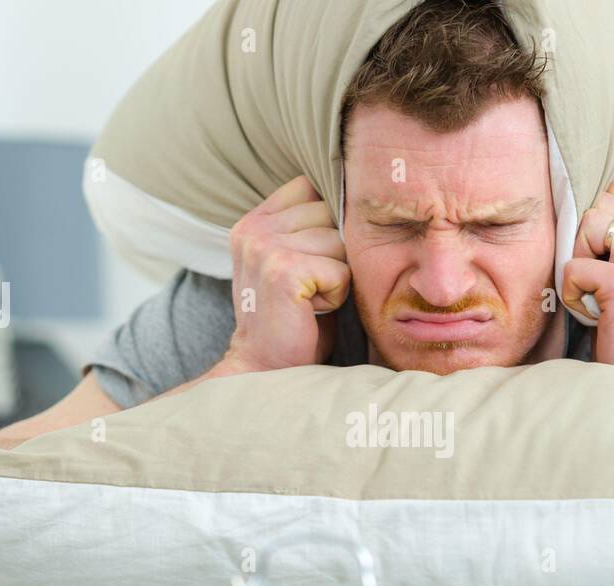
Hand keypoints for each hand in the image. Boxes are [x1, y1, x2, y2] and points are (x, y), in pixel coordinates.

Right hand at [225, 175, 351, 373]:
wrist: (267, 369)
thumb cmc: (294, 319)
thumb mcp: (295, 262)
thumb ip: (310, 227)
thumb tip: (359, 197)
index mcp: (254, 221)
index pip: (311, 187)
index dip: (327, 221)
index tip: (315, 259)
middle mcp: (254, 228)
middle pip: (332, 212)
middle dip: (335, 252)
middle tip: (311, 288)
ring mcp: (265, 247)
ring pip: (341, 242)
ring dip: (338, 275)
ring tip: (311, 300)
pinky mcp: (283, 270)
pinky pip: (341, 270)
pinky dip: (337, 295)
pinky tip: (313, 310)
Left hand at [562, 180, 613, 387]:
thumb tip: (581, 213)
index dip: (598, 222)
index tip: (604, 260)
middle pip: (600, 206)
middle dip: (585, 241)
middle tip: (597, 279)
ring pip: (588, 226)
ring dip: (578, 262)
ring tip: (595, 293)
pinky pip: (574, 266)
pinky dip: (572, 292)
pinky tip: (591, 313)